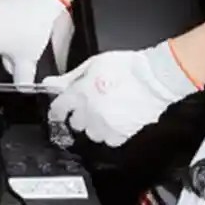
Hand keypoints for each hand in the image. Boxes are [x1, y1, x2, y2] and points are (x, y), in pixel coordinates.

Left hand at [41, 41, 200, 146]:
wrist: (155, 77)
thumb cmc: (127, 67)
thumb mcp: (93, 64)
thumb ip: (70, 77)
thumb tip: (50, 84)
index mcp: (79, 93)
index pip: (58, 109)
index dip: (59, 110)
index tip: (61, 112)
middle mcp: (89, 111)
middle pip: (75, 123)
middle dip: (81, 115)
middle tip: (92, 106)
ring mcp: (104, 124)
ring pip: (91, 134)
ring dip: (96, 126)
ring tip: (107, 114)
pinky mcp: (121, 133)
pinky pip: (110, 140)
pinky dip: (112, 133)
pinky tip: (118, 121)